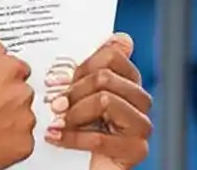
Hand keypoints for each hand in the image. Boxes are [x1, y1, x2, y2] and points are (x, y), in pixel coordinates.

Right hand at [0, 37, 35, 169]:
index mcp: (4, 68)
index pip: (15, 64)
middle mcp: (20, 92)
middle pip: (20, 88)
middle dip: (4, 94)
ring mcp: (24, 120)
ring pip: (22, 113)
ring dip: (7, 116)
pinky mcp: (24, 145)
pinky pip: (21, 137)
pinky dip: (8, 137)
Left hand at [46, 33, 151, 168]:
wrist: (83, 165)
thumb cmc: (82, 126)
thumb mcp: (81, 92)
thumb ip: (93, 67)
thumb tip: (122, 37)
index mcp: (128, 82)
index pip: (112, 56)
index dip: (82, 65)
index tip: (60, 79)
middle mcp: (140, 101)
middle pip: (105, 77)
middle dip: (73, 90)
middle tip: (54, 103)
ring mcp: (142, 126)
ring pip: (104, 100)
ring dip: (73, 113)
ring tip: (56, 121)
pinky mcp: (136, 150)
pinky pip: (101, 138)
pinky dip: (71, 137)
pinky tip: (55, 137)